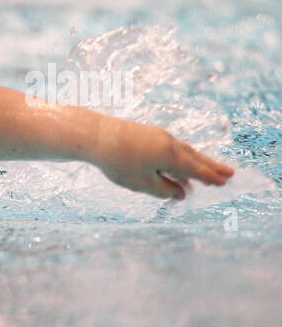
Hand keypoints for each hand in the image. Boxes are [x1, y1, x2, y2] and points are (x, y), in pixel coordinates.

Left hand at [92, 117, 233, 198]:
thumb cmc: (117, 162)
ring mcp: (160, 136)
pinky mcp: (150, 133)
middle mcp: (170, 143)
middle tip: (230, 174)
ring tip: (212, 168)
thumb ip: (164, 190)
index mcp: (170, 156)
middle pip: (195, 157)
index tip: (224, 183)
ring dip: (199, 160)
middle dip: (212, 167)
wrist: (96, 135)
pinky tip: (182, 163)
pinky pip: (173, 147)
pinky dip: (183, 156)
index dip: (210, 178)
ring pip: (185, 150)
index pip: (195, 170)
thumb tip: (183, 193)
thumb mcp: (141, 183)